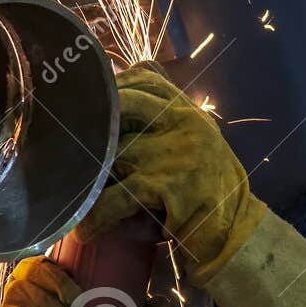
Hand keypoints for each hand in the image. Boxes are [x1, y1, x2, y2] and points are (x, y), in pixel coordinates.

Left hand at [76, 66, 264, 283]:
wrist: (236, 233)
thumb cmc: (209, 191)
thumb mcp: (198, 141)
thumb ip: (170, 114)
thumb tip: (137, 73)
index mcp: (189, 112)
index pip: (145, 80)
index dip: (114, 90)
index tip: (90, 105)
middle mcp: (185, 123)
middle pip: (124, 105)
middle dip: (94, 123)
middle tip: (69, 144)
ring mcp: (175, 152)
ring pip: (112, 152)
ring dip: (88, 176)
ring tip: (72, 193)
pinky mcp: (167, 185)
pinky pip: (117, 196)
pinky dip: (96, 215)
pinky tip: (86, 229)